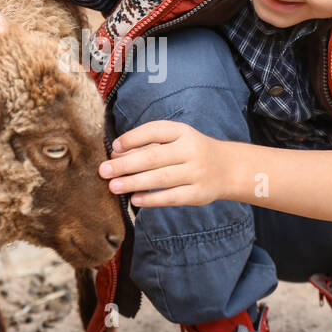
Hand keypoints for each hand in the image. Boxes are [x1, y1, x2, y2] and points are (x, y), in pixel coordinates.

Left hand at [98, 120, 232, 207]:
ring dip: (134, 183)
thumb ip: (148, 144)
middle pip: (154, 157)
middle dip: (126, 164)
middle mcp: (191, 150)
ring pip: (160, 178)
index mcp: (183, 132)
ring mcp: (196, 173)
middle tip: (103, 170)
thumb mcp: (176, 140)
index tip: (114, 147)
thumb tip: (116, 154)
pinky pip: (171, 197)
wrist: (228, 168)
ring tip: (113, 186)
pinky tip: (134, 200)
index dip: (132, 138)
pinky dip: (151, 199)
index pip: (155, 131)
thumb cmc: (191, 151)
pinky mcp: (198, 194)